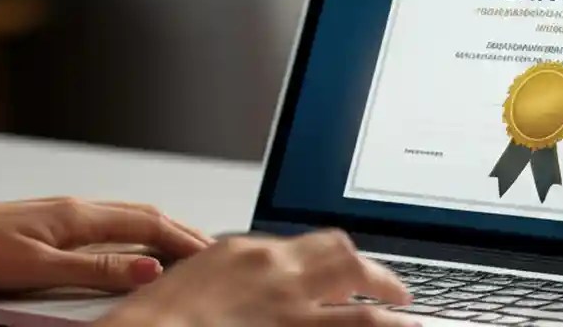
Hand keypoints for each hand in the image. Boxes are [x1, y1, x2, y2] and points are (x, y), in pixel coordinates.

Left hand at [0, 197, 211, 291]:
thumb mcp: (36, 269)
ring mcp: (59, 213)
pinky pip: (104, 225)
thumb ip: (96, 270)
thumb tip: (149, 270)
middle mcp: (73, 208)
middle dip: (181, 231)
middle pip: (143, 215)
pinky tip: (129, 247)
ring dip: (159, 231)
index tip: (215, 254)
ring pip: (125, 218)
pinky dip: (132, 234)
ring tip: (182, 247)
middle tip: (212, 250)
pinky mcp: (44, 224)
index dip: (185, 239)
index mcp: (77, 216)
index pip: (149, 224)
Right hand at [105, 230, 416, 326]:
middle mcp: (277, 275)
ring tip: (410, 322)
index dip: (341, 260)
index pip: (311, 244)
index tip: (352, 271)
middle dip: (377, 275)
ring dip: (391, 316)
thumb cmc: (153, 320)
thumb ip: (231, 278)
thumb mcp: (192, 281)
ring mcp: (289, 313)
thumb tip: (249, 288)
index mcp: (247, 252)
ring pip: (362, 311)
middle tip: (398, 291)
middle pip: (346, 262)